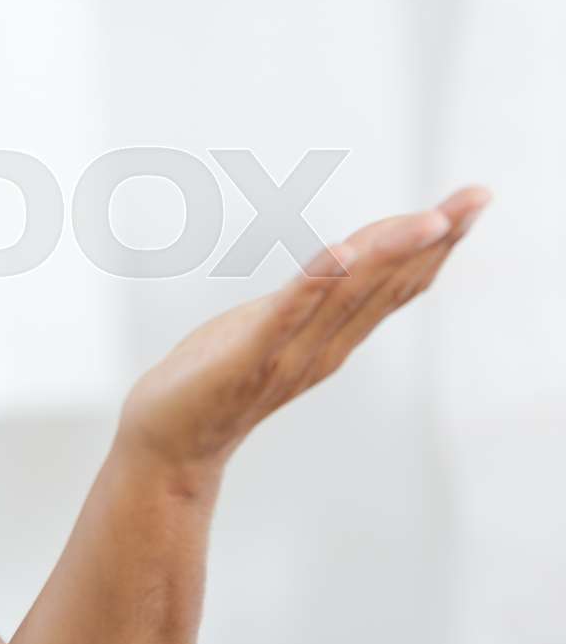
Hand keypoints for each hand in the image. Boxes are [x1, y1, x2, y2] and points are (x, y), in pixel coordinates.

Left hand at [117, 186, 491, 480]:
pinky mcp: (244, 361)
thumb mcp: (272, 328)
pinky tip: (337, 254)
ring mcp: (286, 355)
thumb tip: (342, 262)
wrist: (168, 446)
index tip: (473, 201)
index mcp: (330, 336)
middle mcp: (322, 346)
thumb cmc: (214, 380)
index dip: (435, 242)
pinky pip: (283, 318)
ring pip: (347, 296)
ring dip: (387, 254)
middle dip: (433, 238)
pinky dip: (312, 286)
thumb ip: (311, 302)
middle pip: (387, 284)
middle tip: (477, 197)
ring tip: (428, 219)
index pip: (394, 282)